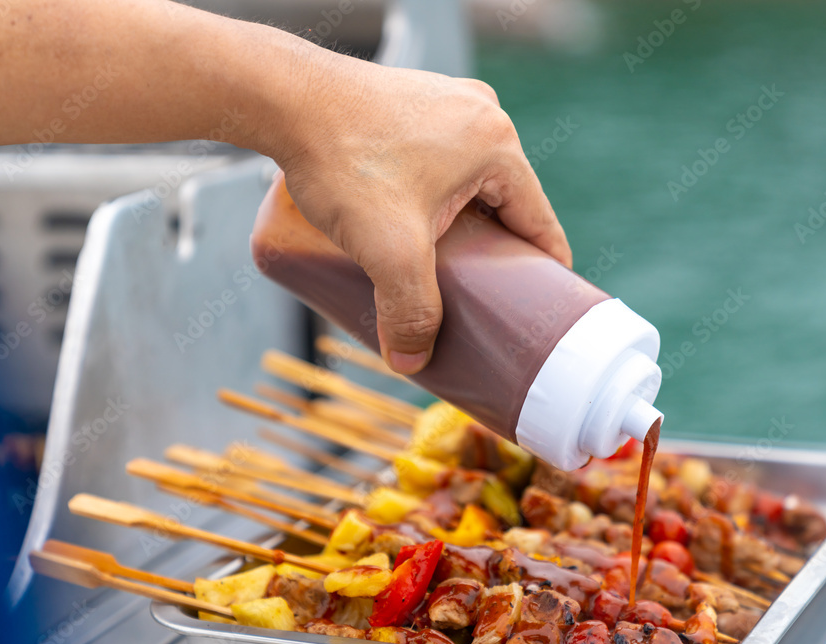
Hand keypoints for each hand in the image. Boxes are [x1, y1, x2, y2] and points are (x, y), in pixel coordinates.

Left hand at [253, 50, 571, 373]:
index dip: (543, 272)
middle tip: (480, 296)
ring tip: (441, 264)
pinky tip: (412, 220)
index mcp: (498, 145)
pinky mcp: (413, 102)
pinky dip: (435, 193)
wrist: (282, 99)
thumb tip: (411, 363)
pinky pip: (440, 158)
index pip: (539, 223)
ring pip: (470, 180)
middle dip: (495, 251)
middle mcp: (481, 114)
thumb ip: (410, 311)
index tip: (537, 309)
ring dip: (461, 221)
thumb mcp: (388, 251)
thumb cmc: (343, 162)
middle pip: (506, 203)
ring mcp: (446, 101)